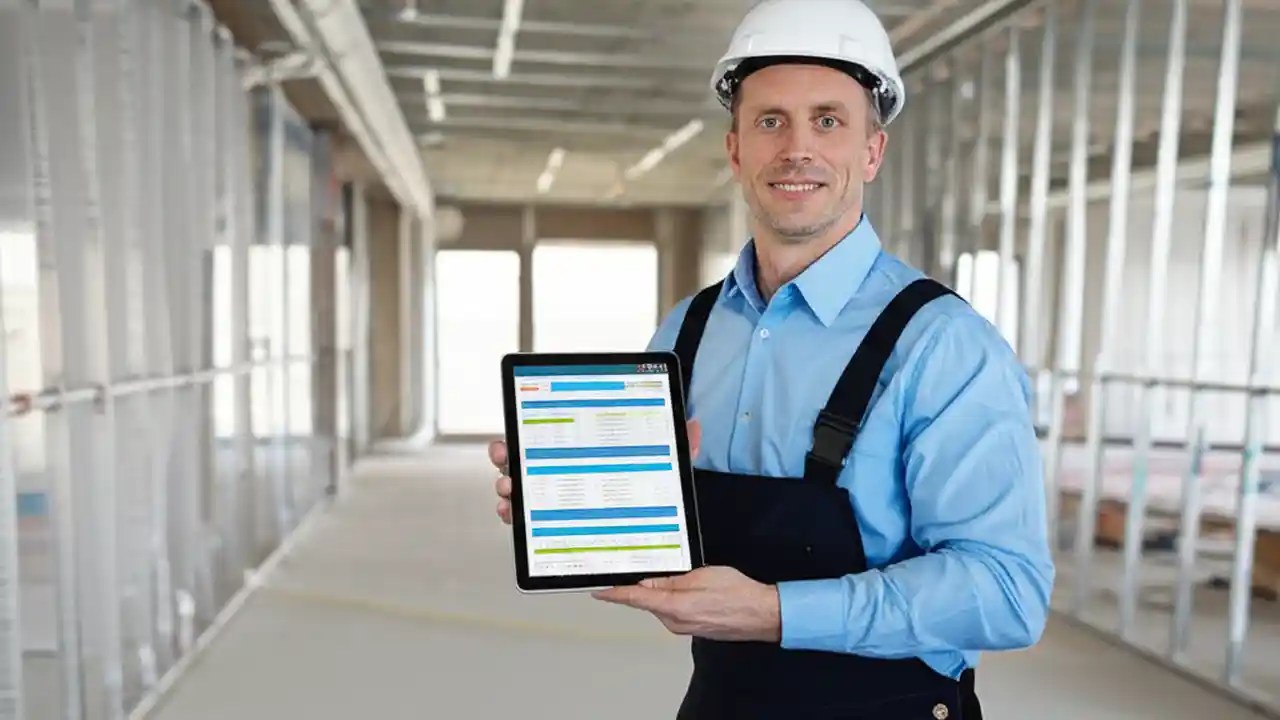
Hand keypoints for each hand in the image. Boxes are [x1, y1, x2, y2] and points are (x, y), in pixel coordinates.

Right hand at [489, 419, 702, 524]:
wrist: (654, 532)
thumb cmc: (650, 487)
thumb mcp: (664, 466)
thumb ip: (677, 446)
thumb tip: (693, 426)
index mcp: (581, 449)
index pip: (546, 435)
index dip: (522, 434)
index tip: (512, 437)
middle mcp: (561, 472)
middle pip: (523, 459)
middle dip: (507, 458)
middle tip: (505, 459)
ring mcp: (555, 499)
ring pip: (519, 490)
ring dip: (508, 489)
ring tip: (509, 490)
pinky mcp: (554, 525)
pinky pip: (527, 521)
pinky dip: (515, 518)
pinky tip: (514, 517)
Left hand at [592, 566, 780, 642]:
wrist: (762, 614)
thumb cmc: (738, 593)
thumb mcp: (701, 575)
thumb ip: (671, 579)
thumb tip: (647, 582)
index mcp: (674, 607)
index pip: (635, 599)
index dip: (614, 594)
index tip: (599, 591)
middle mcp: (675, 622)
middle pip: (648, 601)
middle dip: (644, 585)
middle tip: (645, 565)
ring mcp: (684, 627)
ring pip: (662, 605)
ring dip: (662, 591)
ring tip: (682, 575)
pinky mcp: (692, 628)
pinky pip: (674, 611)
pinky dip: (673, 599)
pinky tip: (688, 588)